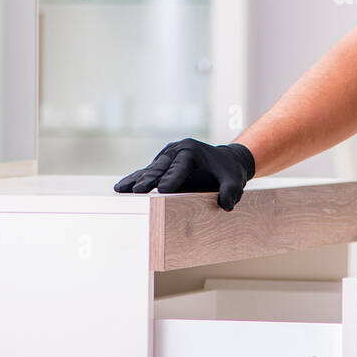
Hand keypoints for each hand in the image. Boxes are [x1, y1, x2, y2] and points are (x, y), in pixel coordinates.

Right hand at [113, 138, 255, 210]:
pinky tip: (121, 188)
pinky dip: (135, 180)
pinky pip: (147, 173)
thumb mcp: (235, 181)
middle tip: (138, 191)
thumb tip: (226, 205)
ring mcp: (166, 157)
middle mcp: (176, 151)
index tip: (162, 190)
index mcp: (192, 150)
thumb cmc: (229, 172)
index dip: (172, 178)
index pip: (180, 167)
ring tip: (121, 189)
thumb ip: (231, 191)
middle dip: (149, 180)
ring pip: (149, 170)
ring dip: (136, 180)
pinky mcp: (161, 165)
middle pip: (160, 167)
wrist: (225, 161)